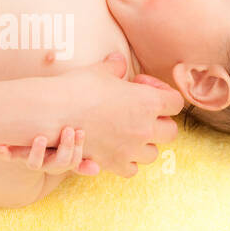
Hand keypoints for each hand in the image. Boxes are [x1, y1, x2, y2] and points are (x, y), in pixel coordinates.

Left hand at [0, 126, 98, 175]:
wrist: (22, 146)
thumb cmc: (50, 144)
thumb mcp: (66, 148)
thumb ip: (80, 154)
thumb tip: (96, 169)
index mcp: (58, 162)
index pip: (72, 160)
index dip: (77, 148)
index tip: (80, 131)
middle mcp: (44, 164)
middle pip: (58, 163)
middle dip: (64, 147)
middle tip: (68, 129)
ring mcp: (28, 160)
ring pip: (34, 164)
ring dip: (37, 152)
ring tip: (41, 137)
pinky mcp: (12, 155)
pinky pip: (8, 157)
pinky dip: (4, 153)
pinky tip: (0, 147)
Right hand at [49, 53, 182, 177]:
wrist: (54, 112)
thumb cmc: (78, 87)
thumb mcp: (100, 70)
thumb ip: (115, 66)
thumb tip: (119, 61)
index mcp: (148, 102)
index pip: (176, 102)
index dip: (163, 92)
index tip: (141, 86)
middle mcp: (144, 128)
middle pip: (170, 131)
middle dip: (159, 121)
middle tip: (139, 112)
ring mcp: (130, 149)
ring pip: (153, 153)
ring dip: (145, 143)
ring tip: (128, 132)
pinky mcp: (114, 163)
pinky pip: (132, 169)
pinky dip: (128, 161)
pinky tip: (117, 149)